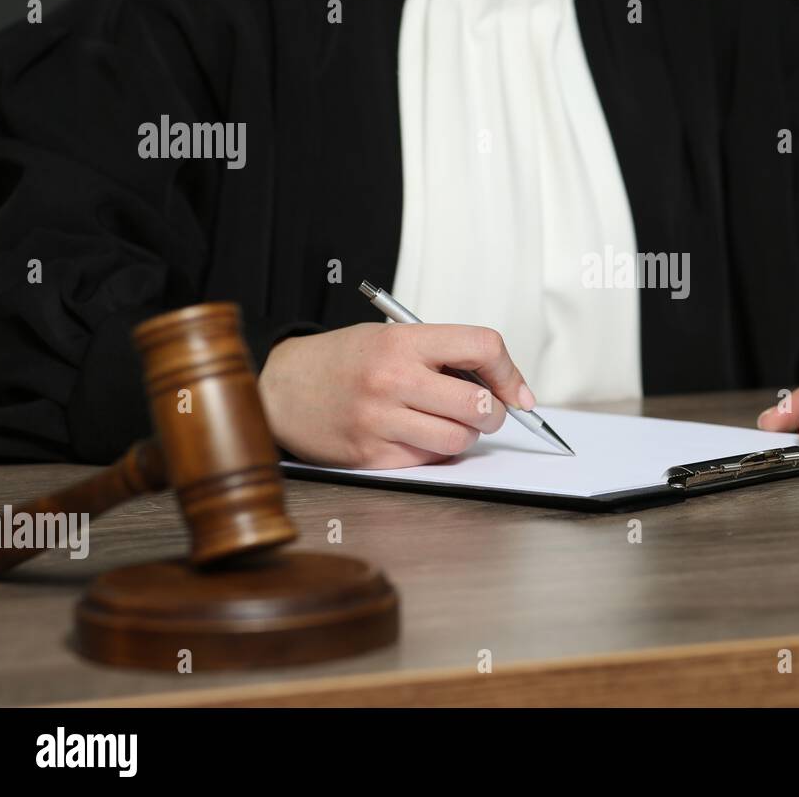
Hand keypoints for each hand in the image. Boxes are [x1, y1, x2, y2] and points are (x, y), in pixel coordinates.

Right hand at [257, 323, 533, 467]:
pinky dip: (435, 453)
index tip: (518, 393)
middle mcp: (393, 379)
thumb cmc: (343, 361)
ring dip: (465, 435)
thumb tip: (506, 390)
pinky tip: (417, 437)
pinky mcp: (370, 456)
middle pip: (480, 403)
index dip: (510, 373)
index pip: (483, 347)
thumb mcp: (391, 337)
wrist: (280, 387)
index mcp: (403, 341)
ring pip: (460, 439)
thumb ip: (443, 355)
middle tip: (484, 410)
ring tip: (446, 422)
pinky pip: (429, 461)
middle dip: (495, 412)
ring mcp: (380, 420)